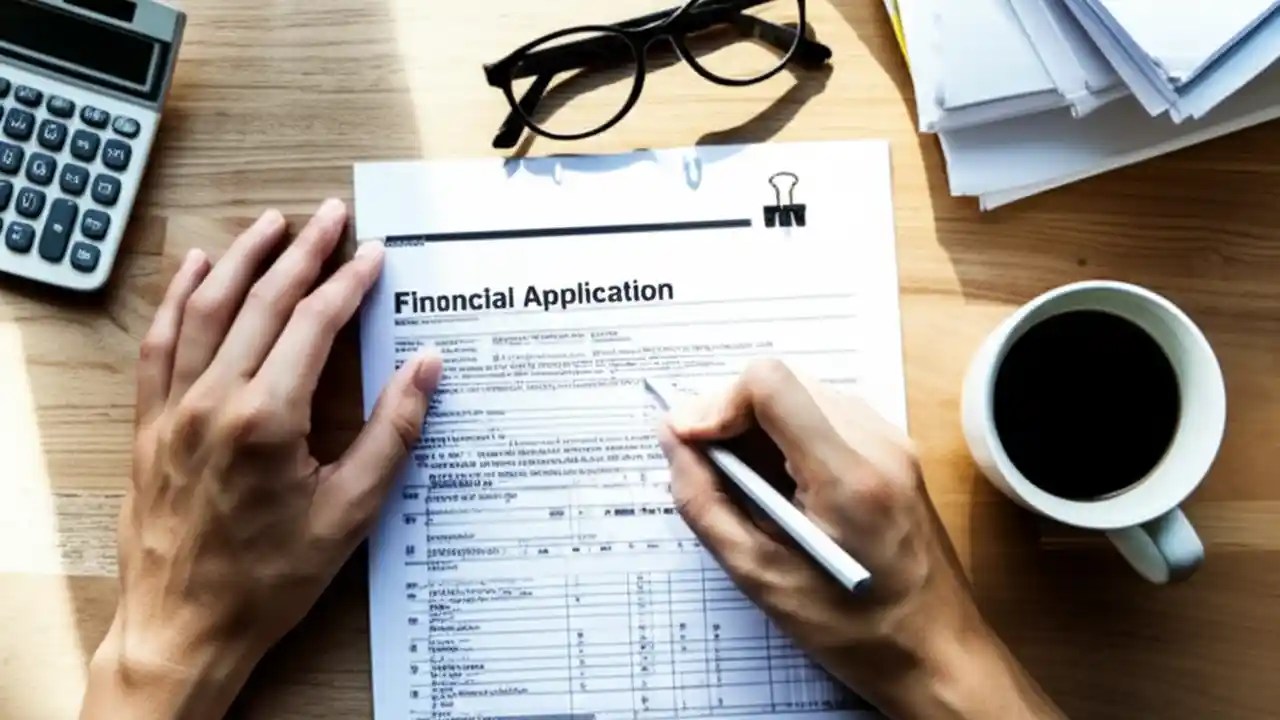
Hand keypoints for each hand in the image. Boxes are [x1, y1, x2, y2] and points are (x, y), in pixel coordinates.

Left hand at [82, 200, 442, 719]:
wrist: (185, 627)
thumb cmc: (270, 578)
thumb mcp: (351, 513)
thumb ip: (393, 433)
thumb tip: (427, 367)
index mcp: (268, 418)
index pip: (315, 324)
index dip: (349, 283)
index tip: (373, 255)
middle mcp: (215, 401)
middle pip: (262, 302)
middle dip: (302, 252)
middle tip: (331, 217)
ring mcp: (175, 409)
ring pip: (205, 309)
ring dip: (241, 258)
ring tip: (271, 224)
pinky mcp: (151, 424)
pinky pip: (159, 344)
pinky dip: (177, 299)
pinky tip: (193, 269)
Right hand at [659, 360, 1063, 719]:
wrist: (938, 653)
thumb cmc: (858, 632)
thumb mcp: (761, 577)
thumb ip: (705, 503)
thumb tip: (674, 443)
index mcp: (849, 476)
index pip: (770, 384)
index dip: (715, 404)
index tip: (690, 441)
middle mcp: (878, 444)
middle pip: (782, 382)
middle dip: (731, 416)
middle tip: (707, 467)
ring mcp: (892, 443)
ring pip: (801, 394)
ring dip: (759, 429)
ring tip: (746, 488)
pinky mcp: (893, 452)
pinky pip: (824, 417)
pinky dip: (787, 438)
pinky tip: (780, 489)